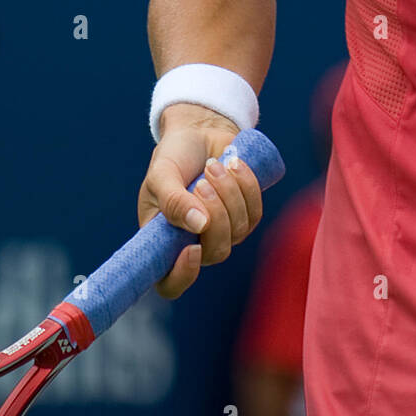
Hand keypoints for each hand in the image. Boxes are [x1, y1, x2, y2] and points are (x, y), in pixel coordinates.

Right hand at [137, 103, 262, 298]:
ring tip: (213, 165)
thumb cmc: (173, 157)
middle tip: (201, 182)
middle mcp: (193, 243)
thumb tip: (199, 225)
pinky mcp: (244, 213)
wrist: (198, 133)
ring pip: (238, 230)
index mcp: (164, 242)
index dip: (182, 276)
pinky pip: (255, 211)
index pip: (171, 282)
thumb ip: (173, 201)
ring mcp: (222, 231)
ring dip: (228, 193)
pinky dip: (246, 186)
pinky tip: (233, 163)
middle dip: (216, 216)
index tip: (192, 249)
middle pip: (216, 253)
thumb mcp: (161, 175)